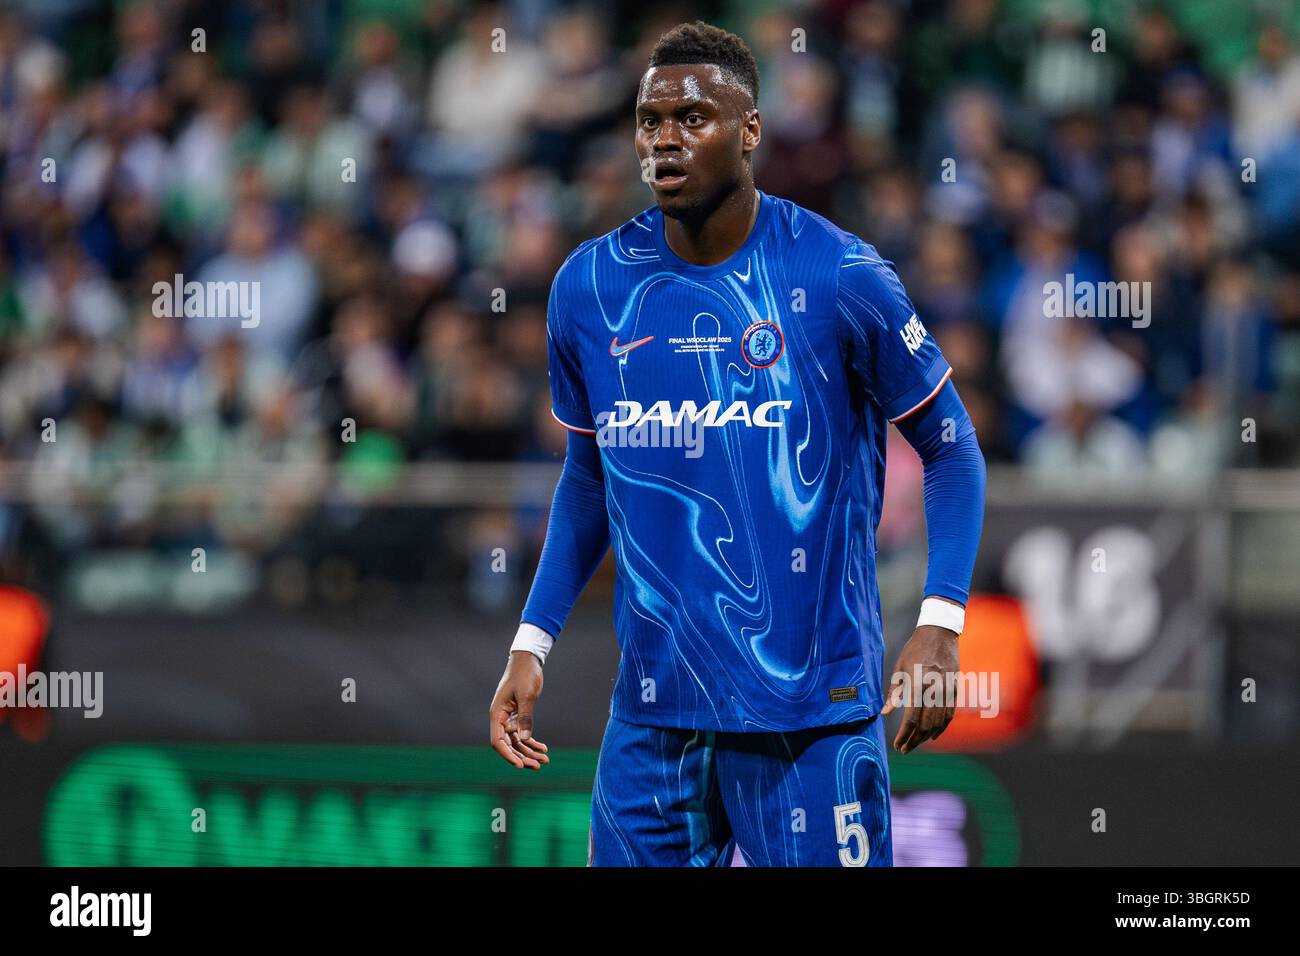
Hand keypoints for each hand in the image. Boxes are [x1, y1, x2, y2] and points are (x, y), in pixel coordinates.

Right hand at [489, 650, 550, 769]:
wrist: (528, 660)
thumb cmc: (524, 674)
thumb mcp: (527, 695)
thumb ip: (525, 717)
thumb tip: (525, 738)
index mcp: (497, 714)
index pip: (498, 741)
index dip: (508, 755)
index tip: (520, 765)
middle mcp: (501, 718)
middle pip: (508, 745)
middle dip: (522, 757)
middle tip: (538, 765)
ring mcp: (509, 718)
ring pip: (517, 742)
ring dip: (529, 752)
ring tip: (545, 760)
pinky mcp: (518, 715)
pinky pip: (523, 734)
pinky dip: (532, 742)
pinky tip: (543, 748)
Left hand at [881, 624, 959, 753]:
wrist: (940, 633)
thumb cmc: (915, 649)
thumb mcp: (899, 667)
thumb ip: (894, 692)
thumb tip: (885, 712)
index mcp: (918, 683)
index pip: (912, 718)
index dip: (904, 734)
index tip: (897, 744)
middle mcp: (934, 689)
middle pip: (926, 724)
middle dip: (914, 740)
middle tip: (904, 749)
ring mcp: (947, 690)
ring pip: (939, 722)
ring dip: (927, 737)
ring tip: (916, 743)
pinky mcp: (955, 689)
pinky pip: (949, 714)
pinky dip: (942, 727)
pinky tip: (934, 735)